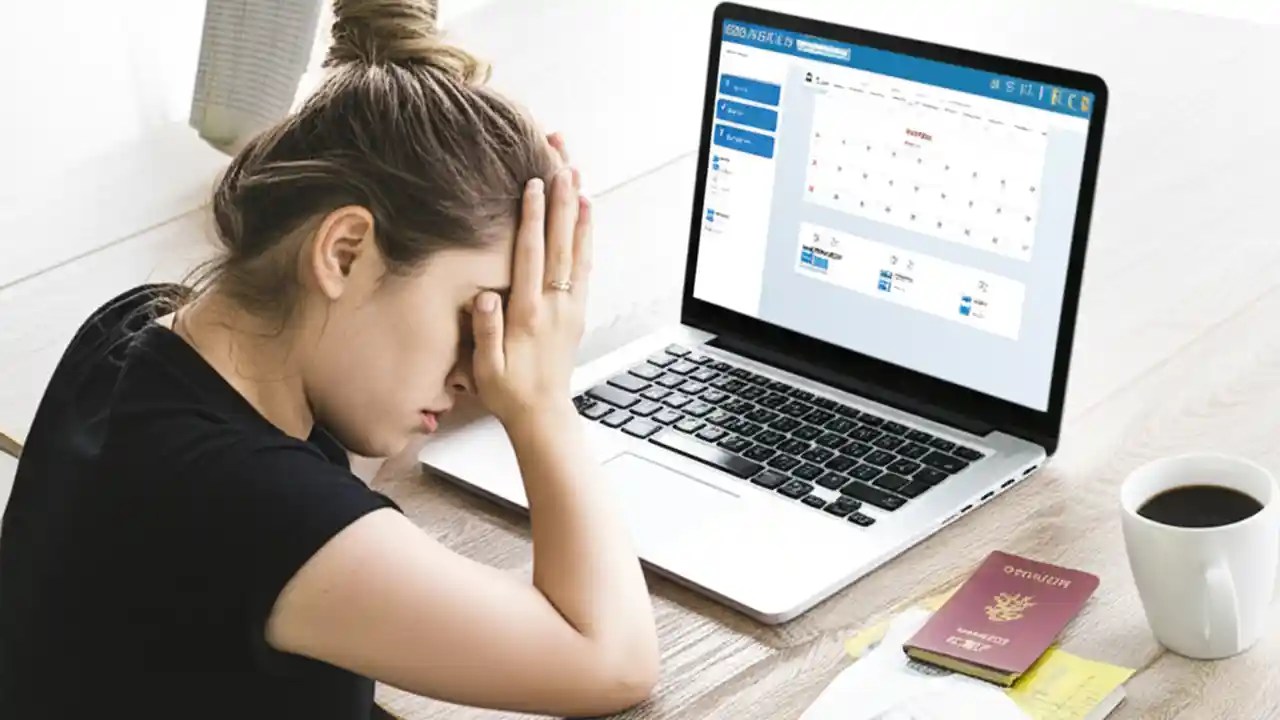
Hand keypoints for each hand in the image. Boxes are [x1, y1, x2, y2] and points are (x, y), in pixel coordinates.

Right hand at [470, 148, 591, 426]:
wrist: (542, 414)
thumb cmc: (509, 391)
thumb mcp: (486, 369)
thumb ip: (485, 331)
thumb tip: (484, 298)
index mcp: (527, 314)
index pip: (531, 256)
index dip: (532, 219)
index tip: (534, 185)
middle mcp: (553, 304)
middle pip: (559, 242)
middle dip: (560, 200)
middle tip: (562, 162)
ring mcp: (569, 305)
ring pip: (576, 248)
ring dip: (576, 210)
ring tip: (577, 175)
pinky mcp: (578, 309)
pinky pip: (586, 264)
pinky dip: (587, 235)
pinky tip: (587, 214)